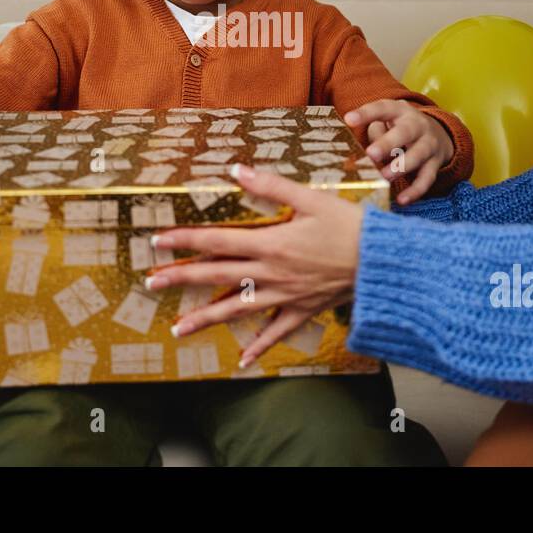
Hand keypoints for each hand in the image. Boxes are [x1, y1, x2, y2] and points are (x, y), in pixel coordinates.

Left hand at [149, 163, 364, 366]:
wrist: (382, 263)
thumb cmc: (349, 226)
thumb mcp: (310, 198)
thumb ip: (270, 186)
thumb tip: (236, 170)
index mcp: (270, 243)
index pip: (216, 241)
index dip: (185, 240)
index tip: (158, 241)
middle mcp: (271, 273)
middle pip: (216, 277)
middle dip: (181, 279)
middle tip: (150, 283)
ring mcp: (285, 296)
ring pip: (237, 310)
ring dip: (205, 320)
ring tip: (177, 330)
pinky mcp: (302, 311)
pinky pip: (276, 333)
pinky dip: (259, 347)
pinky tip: (242, 362)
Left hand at [344, 99, 453, 203]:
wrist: (439, 133)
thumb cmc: (401, 129)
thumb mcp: (387, 122)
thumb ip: (374, 133)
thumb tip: (361, 154)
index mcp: (400, 111)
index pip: (383, 108)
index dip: (366, 114)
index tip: (349, 120)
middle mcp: (417, 125)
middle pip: (405, 132)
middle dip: (388, 143)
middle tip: (372, 154)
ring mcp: (429, 144)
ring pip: (418, 154)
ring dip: (401, 167)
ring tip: (384, 176)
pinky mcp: (435, 163)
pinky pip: (427, 178)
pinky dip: (415, 190)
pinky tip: (402, 200)